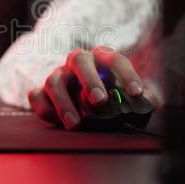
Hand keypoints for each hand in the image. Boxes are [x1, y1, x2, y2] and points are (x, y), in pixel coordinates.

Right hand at [27, 46, 158, 129]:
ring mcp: (58, 76)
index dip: (127, 76)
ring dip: (64, 103)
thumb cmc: (112, 100)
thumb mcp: (129, 99)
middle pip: (79, 60)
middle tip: (100, 101)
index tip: (136, 94)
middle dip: (89, 80)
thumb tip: (148, 101)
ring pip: (54, 81)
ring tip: (76, 124)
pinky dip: (46, 110)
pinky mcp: (41, 92)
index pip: (116, 60)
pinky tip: (59, 123)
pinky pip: (36, 96)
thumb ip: (142, 100)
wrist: (84, 105)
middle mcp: (78, 63)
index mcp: (102, 59)